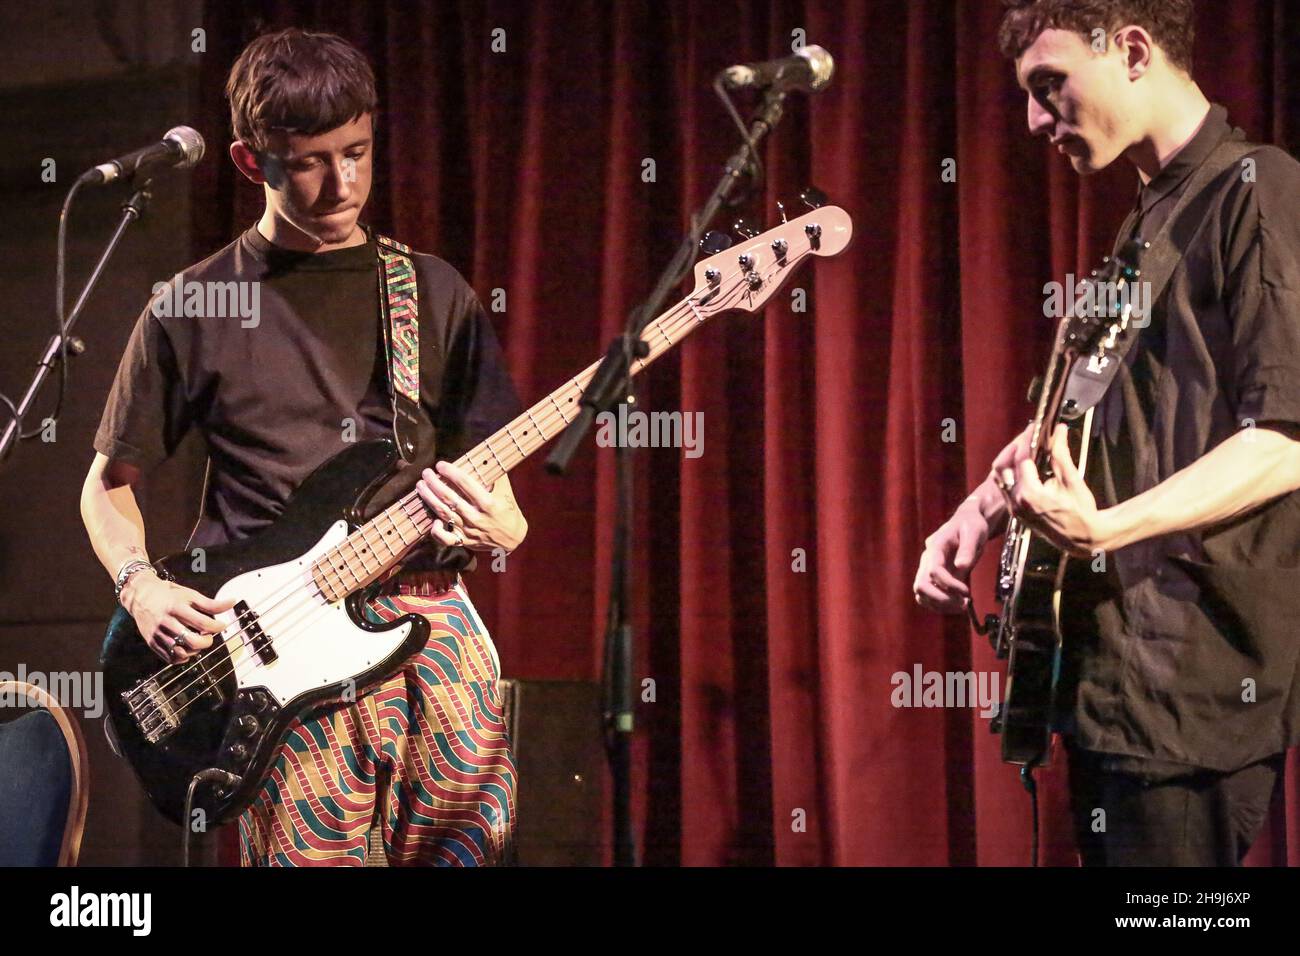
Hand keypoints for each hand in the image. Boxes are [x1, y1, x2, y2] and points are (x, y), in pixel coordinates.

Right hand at [122, 572, 235, 662]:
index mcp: (176, 608)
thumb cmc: (168, 594)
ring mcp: (157, 634)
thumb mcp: (190, 595)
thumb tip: (232, 602)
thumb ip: (211, 603)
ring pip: (181, 652)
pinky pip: (170, 658)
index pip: (202, 622)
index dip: (217, 627)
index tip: (222, 625)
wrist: (140, 596)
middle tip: (208, 636)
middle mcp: (166, 622)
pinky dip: (183, 657)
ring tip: (197, 641)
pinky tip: (187, 648)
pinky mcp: (152, 643)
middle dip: (206, 641)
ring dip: (195, 650)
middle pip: (192, 641)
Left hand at [416, 461, 526, 552]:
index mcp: (488, 503)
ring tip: (421, 486)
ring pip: (443, 513)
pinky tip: (432, 519)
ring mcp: (468, 530)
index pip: (465, 483)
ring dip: (429, 498)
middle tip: (426, 473)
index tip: (441, 465)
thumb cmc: (509, 511)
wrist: (512, 540)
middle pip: (449, 498)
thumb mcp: (506, 491)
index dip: (451, 472)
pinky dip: (436, 531)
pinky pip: (445, 539)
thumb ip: (495, 475)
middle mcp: (476, 517)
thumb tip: (484, 456)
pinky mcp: (463, 541)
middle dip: (434, 483)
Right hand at [914, 503, 989, 612]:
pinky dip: (939, 606)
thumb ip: (967, 549)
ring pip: (922, 595)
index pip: (934, 570)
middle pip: (921, 586)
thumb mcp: (974, 532)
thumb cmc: (972, 525)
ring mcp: (928, 570)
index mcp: (935, 547)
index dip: (949, 585)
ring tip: (962, 606)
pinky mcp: (933, 578)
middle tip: (963, 605)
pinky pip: (928, 597)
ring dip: (940, 605)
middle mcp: (927, 560)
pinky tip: (956, 606)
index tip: (967, 592)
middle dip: (941, 599)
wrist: (966, 522)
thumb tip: (961, 566)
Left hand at [992, 423, 1110, 557]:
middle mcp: (1016, 502)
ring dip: (1010, 460)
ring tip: (1026, 447)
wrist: (1083, 539)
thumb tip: (1058, 431)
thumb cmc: (1081, 512)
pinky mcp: (1016, 513)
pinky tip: (1025, 465)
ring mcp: (1014, 509)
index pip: (1021, 458)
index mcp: (1029, 494)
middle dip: (1015, 447)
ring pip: (1001, 477)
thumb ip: (1061, 454)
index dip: (1027, 439)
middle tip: (1028, 435)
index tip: (1035, 427)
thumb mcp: (1071, 480)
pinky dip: (1011, 474)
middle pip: (1004, 466)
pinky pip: (1006, 489)